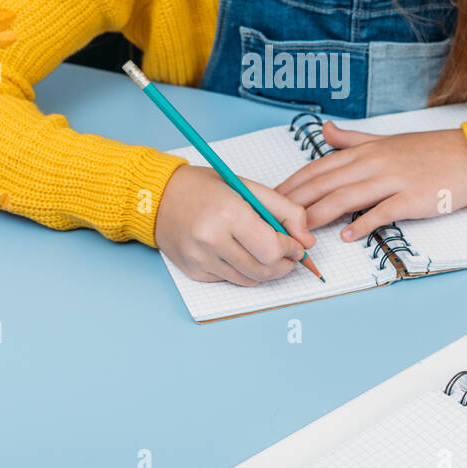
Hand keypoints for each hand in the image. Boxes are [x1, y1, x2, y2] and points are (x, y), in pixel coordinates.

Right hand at [155, 164, 315, 284]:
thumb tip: (308, 239)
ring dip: (265, 269)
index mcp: (227, 214)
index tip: (297, 245)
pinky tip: (236, 252)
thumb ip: (284, 210)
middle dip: (283, 264)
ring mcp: (200, 259)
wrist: (158, 198)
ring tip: (264, 251)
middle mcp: (211, 239)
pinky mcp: (193, 272)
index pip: (272, 248)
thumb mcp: (248, 187)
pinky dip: (242, 270)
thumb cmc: (204, 188)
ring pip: (250, 279)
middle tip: (288, 254)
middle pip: (264, 269)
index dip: (292, 250)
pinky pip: (230, 280)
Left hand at [276, 120, 466, 240]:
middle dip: (297, 202)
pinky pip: (382, 212)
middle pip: (326, 183)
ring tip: (301, 231)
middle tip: (275, 219)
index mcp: (366, 151)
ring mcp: (393, 180)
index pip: (320, 167)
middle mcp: (374, 163)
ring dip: (321, 215)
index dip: (294, 184)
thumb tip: (324, 130)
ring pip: (347, 197)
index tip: (273, 199)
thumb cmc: (429, 151)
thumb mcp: (387, 140)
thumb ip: (353, 140)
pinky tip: (346, 237)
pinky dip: (362, 225)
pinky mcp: (412, 198)